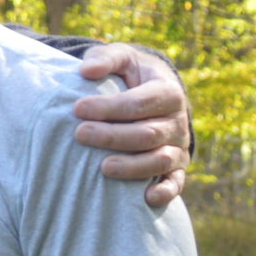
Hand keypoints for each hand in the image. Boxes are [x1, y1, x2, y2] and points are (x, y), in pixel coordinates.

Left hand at [70, 45, 190, 207]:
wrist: (152, 90)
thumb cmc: (130, 74)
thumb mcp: (121, 57)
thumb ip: (105, 58)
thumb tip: (86, 70)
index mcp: (168, 92)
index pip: (138, 103)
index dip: (108, 107)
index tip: (77, 108)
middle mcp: (178, 122)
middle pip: (147, 134)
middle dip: (112, 136)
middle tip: (80, 135)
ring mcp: (178, 146)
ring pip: (160, 160)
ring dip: (133, 166)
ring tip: (103, 167)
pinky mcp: (176, 168)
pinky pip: (176, 183)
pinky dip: (165, 192)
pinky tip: (146, 198)